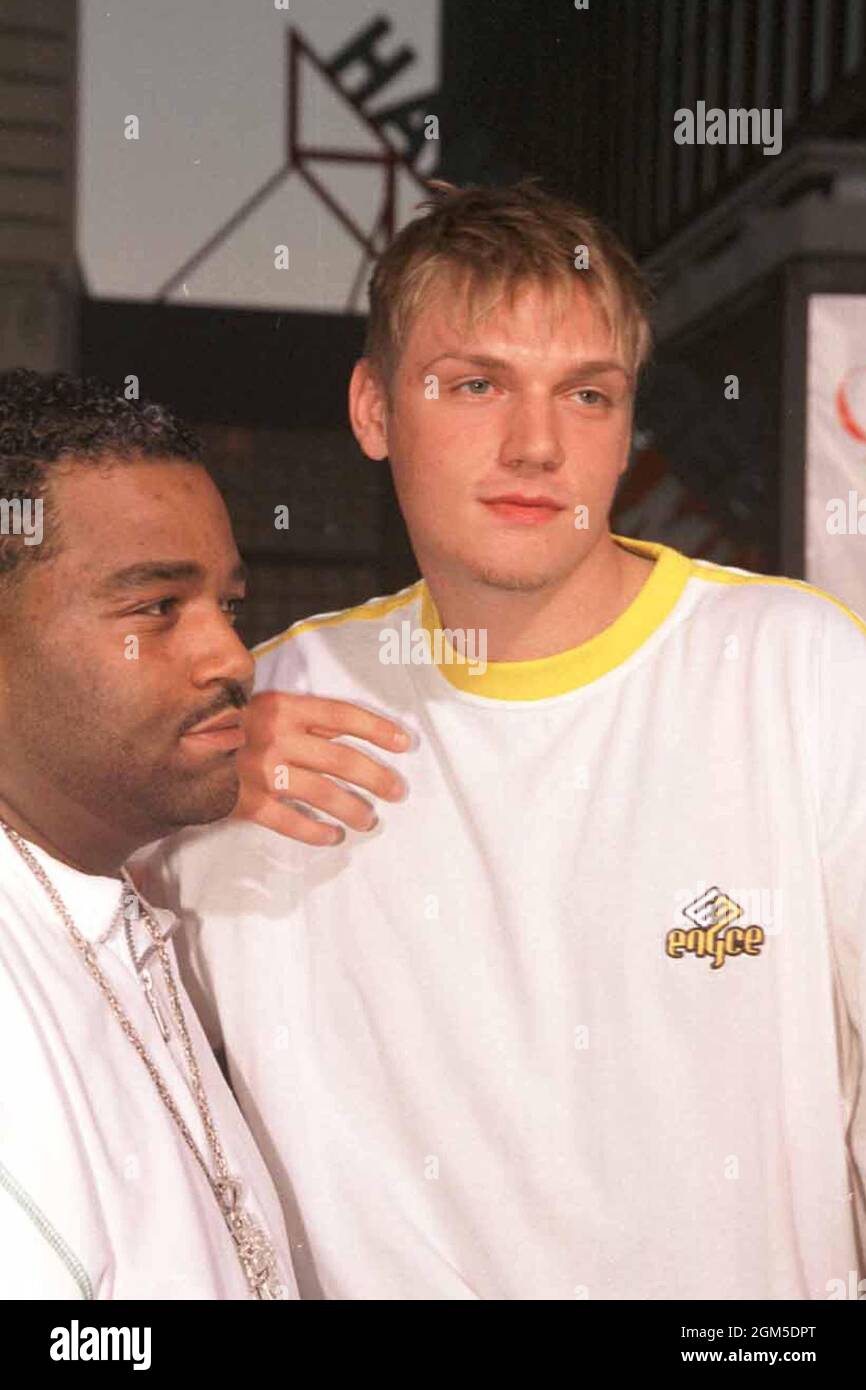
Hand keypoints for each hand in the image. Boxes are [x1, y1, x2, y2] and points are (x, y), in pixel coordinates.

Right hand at [232, 691, 409, 845]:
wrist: (170, 749)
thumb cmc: (224, 725)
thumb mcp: (260, 705)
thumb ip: (298, 715)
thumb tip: (347, 729)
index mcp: (283, 706)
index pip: (342, 715)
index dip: (378, 729)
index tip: (405, 744)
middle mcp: (276, 737)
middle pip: (342, 759)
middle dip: (377, 777)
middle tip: (397, 792)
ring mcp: (262, 772)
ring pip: (323, 794)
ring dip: (353, 810)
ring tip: (369, 820)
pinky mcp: (247, 803)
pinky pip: (291, 822)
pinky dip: (316, 832)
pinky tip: (333, 837)